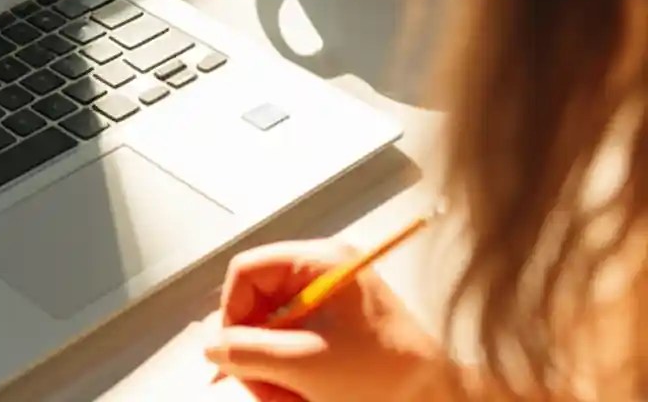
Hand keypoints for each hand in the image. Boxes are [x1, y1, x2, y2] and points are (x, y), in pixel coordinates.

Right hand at [204, 240, 446, 401]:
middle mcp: (322, 271)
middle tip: (260, 388)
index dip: (230, 312)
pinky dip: (290, 372)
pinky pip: (294, 342)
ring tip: (285, 400)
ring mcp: (331, 298)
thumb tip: (211, 347)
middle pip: (257, 301)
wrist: (439, 398)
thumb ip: (248, 352)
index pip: (248, 270)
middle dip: (253, 350)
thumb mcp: (304, 363)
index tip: (231, 354)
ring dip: (271, 368)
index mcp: (319, 262)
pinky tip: (301, 398)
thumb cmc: (380, 375)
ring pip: (272, 328)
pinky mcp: (338, 325)